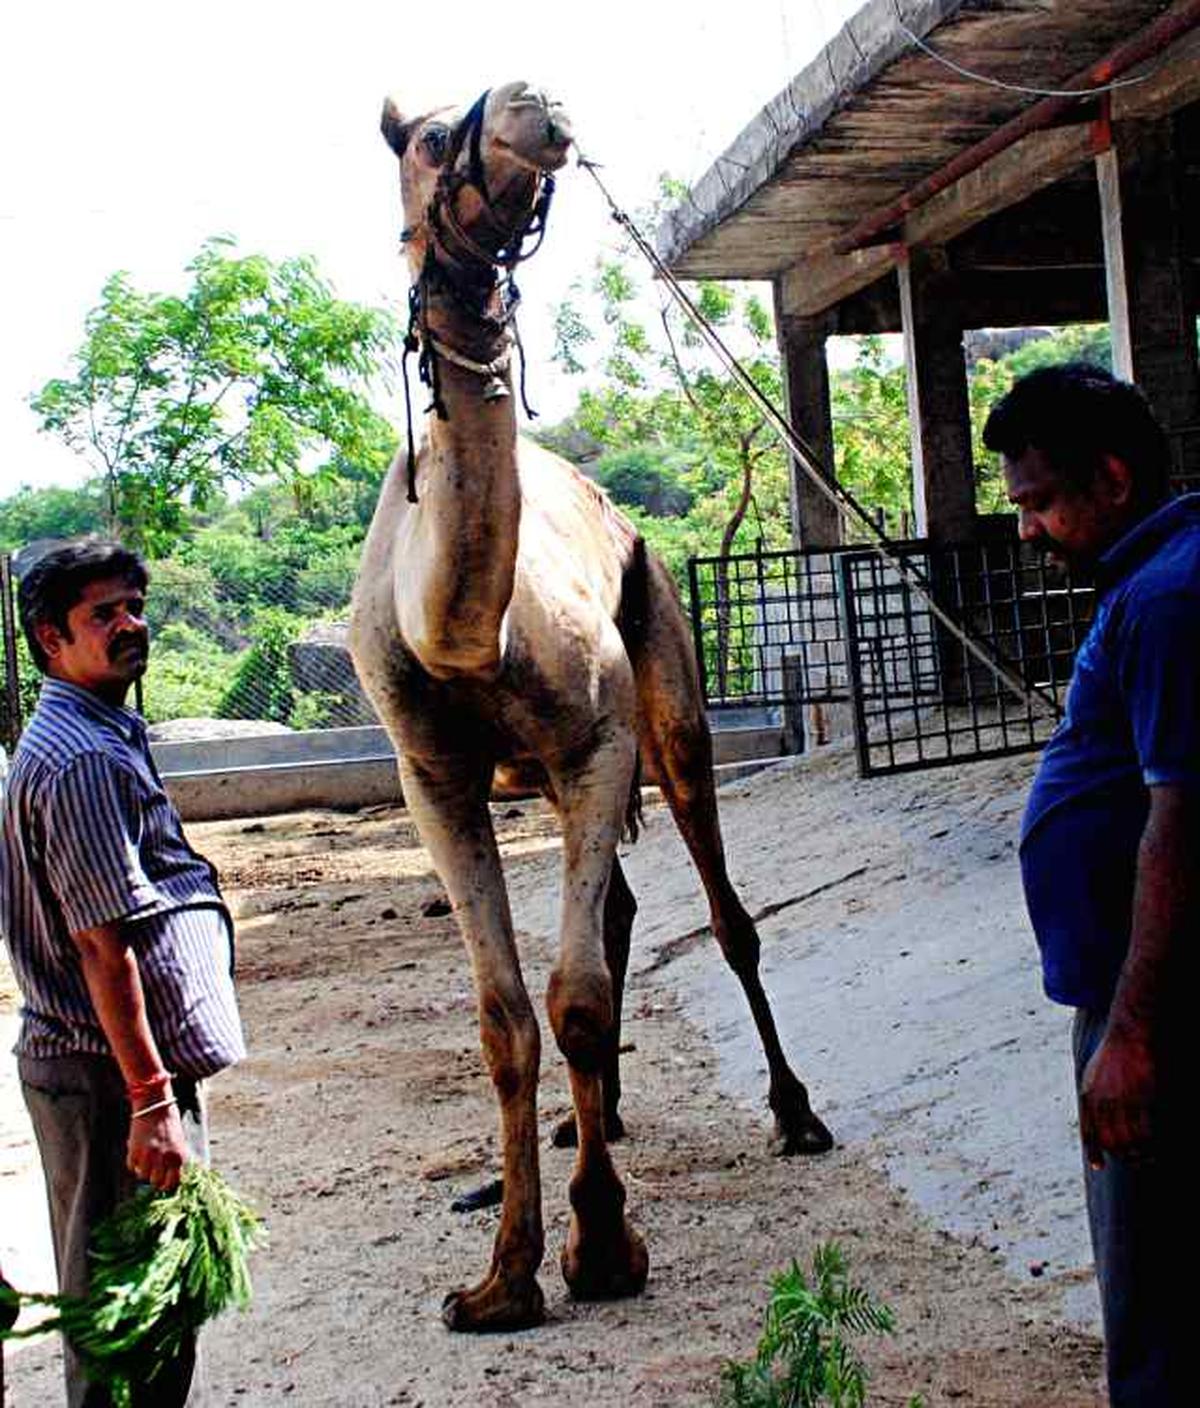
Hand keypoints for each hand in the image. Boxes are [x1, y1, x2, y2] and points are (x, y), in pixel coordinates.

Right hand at [126, 1103, 189, 1190]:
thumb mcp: (178, 1141)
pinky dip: (133, 1162)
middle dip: (154, 1178)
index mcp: (178, 1156)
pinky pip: (131, 1166)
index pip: (172, 1182)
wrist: (155, 1105)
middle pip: (156, 1182)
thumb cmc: (169, 1121)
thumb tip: (169, 1174)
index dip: (167, 1184)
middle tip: (153, 1170)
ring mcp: (148, 1157)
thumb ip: (174, 1158)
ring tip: (145, 1158)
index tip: (163, 1183)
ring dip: (143, 1169)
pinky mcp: (134, 1152)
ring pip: (142, 1176)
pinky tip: (137, 1152)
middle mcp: (164, 1159)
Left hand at [1079, 1026, 1156, 1168]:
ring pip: (1128, 1139)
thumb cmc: (1114, 1051)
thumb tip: (1096, 1113)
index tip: (1098, 1167)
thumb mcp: (1094, 1072)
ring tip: (1148, 1158)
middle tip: (1135, 1162)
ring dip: (1138, 1153)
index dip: (1093, 1151)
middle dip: (1121, 1156)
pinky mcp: (1140, 1097)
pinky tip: (1157, 1147)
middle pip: (1109, 1141)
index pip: (1088, 1131)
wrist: (1129, 1032)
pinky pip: (1145, 1129)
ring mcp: (1120, 1100)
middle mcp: (1100, 1100)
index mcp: (1087, 1094)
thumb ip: (1094, 1094)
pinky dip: (1151, 1143)